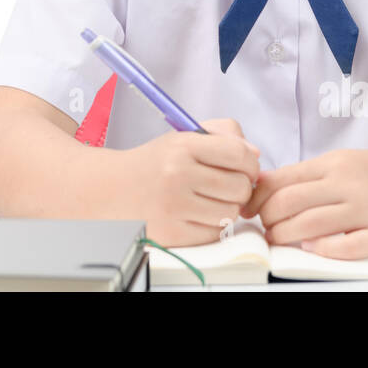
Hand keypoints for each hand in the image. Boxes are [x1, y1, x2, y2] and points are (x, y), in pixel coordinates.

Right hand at [118, 118, 260, 247]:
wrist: (112, 188)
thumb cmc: (154, 163)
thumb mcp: (183, 136)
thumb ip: (223, 134)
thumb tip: (255, 155)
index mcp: (182, 146)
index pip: (239, 153)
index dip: (250, 163)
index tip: (245, 167)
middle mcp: (178, 174)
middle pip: (240, 187)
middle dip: (240, 187)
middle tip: (226, 185)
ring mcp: (174, 206)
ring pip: (230, 213)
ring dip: (226, 208)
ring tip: (209, 199)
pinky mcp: (172, 232)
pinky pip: (214, 232)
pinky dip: (212, 225)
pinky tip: (198, 214)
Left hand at [240, 148, 367, 258]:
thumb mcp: (346, 161)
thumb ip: (310, 174)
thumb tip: (266, 187)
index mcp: (335, 163)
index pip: (281, 179)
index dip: (256, 197)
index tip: (246, 207)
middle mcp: (348, 183)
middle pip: (289, 203)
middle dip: (267, 218)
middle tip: (263, 226)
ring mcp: (367, 209)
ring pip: (310, 226)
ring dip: (285, 236)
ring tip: (278, 239)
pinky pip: (346, 247)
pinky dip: (323, 250)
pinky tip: (313, 249)